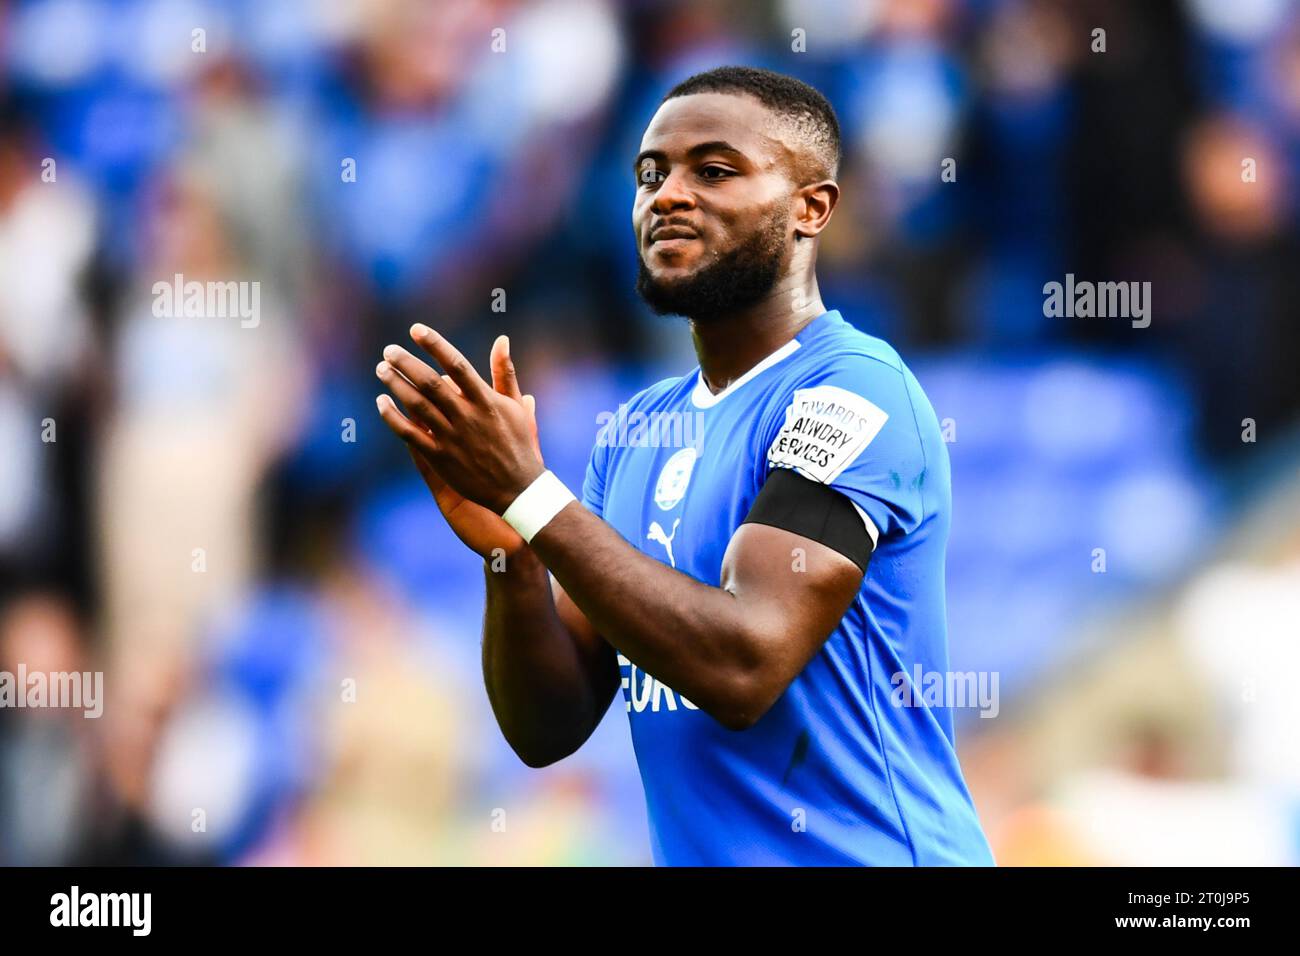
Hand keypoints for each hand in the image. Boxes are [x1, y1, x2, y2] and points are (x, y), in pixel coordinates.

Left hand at [376, 328, 544, 550]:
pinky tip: (381, 402)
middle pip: (430, 383)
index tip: (416, 329)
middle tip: (388, 350)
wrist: (518, 489)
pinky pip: (410, 434)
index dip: (435, 344)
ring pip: (416, 406)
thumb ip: (505, 372)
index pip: (457, 364)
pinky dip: (393, 417)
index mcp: (486, 401)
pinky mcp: (440, 457)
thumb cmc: (518, 443)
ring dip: (395, 385)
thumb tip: (502, 339)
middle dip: (406, 363)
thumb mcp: (515, 405)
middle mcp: (467, 417)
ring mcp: (452, 437)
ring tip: (381, 369)